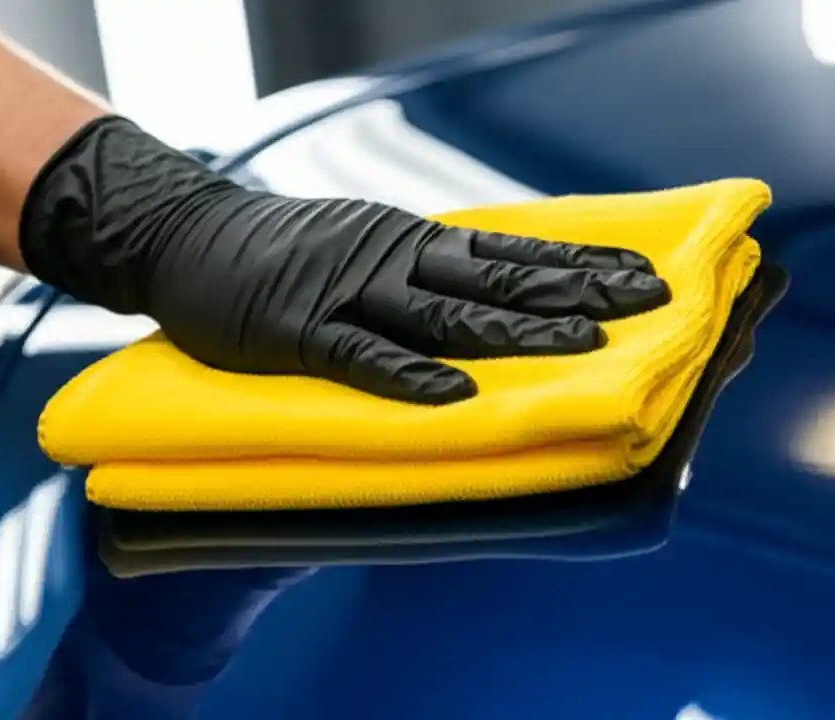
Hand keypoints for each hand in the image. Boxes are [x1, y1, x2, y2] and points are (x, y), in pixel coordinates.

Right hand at [21, 118, 669, 402]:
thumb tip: (495, 300)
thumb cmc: (287, 252)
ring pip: (447, 315)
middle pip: (500, 280)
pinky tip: (454, 396)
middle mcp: (396, 259)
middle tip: (648, 305)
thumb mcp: (368, 246)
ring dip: (516, 333)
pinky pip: (361, 357)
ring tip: (582, 347)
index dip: (580, 264)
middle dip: (576, 294)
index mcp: (414, 242)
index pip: (515, 252)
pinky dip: (408, 376)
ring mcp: (349, 292)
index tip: (643, 274)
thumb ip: (425, 273)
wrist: (186, 234)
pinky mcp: (300, 330)